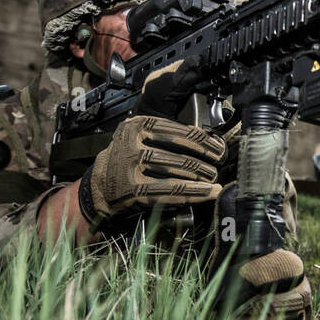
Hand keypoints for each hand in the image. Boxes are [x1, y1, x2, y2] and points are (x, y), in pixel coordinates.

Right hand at [79, 114, 225, 226]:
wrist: (100, 185)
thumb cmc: (127, 159)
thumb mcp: (140, 137)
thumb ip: (166, 135)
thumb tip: (207, 140)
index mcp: (137, 125)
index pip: (178, 130)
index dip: (203, 140)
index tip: (218, 147)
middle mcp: (133, 144)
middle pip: (179, 151)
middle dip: (204, 159)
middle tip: (219, 165)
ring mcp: (131, 167)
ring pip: (176, 170)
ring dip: (201, 176)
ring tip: (214, 179)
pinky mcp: (133, 191)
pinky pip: (170, 191)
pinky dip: (193, 193)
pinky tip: (208, 193)